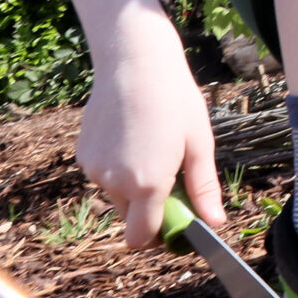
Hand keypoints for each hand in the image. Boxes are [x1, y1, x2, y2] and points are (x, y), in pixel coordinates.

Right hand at [76, 45, 225, 247]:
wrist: (134, 60)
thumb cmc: (174, 98)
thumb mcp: (199, 143)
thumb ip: (203, 188)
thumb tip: (214, 224)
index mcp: (146, 184)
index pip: (142, 238)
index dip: (159, 237)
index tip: (176, 222)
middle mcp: (114, 182)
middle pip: (130, 218)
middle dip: (149, 210)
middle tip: (171, 180)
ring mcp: (94, 168)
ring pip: (116, 196)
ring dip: (133, 187)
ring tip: (152, 148)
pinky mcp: (83, 153)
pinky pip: (102, 175)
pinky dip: (117, 168)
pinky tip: (132, 137)